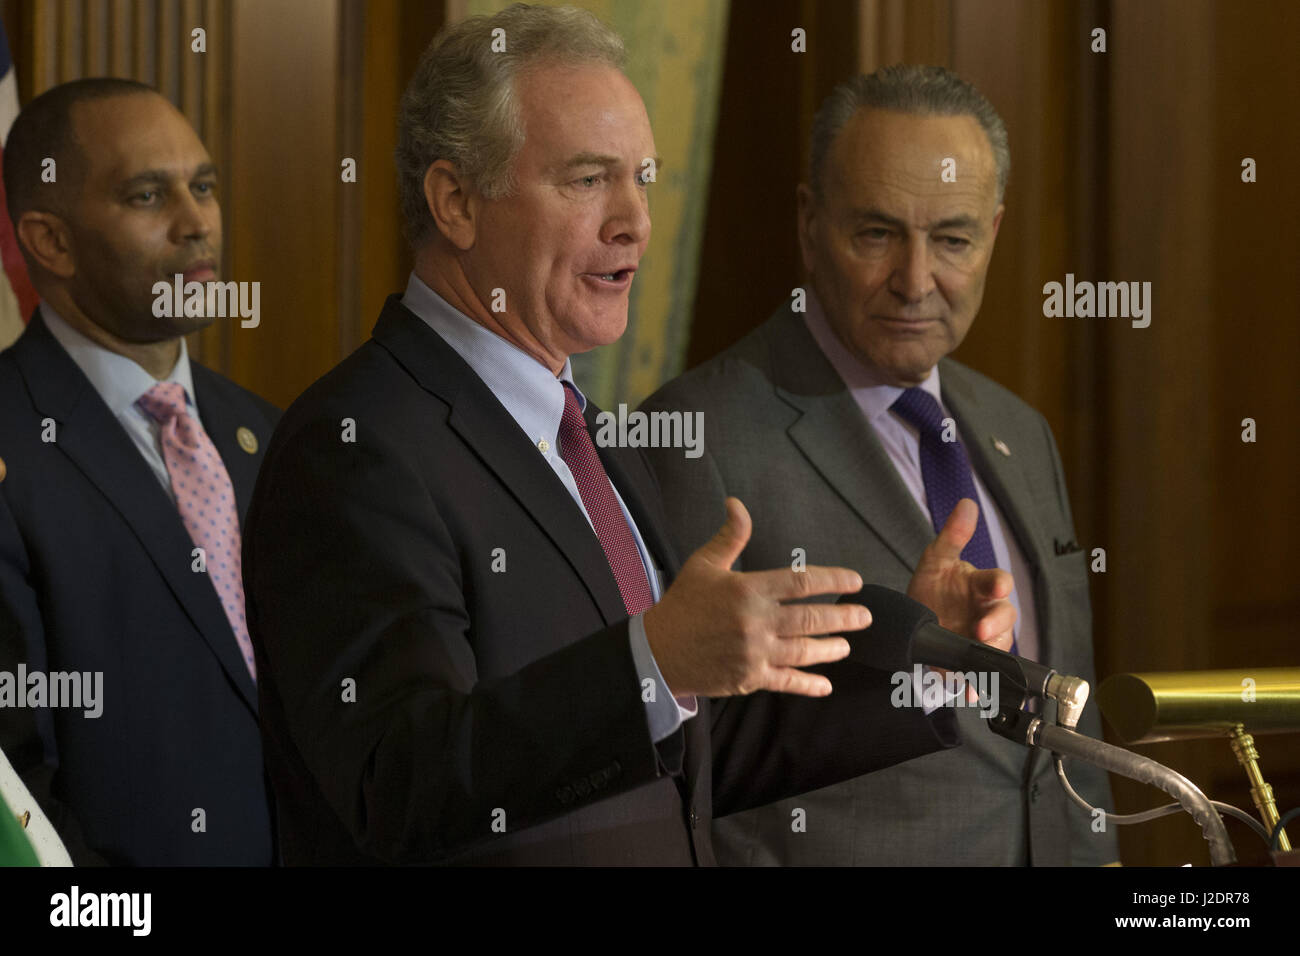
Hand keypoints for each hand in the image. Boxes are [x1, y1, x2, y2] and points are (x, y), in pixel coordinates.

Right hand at [644, 497, 869, 698]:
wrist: (657, 651)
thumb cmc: (683, 605)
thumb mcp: (704, 564)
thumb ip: (730, 537)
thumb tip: (737, 503)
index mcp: (747, 590)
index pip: (800, 582)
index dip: (833, 580)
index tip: (855, 581)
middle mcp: (754, 622)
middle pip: (810, 618)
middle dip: (844, 617)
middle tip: (865, 616)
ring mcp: (753, 653)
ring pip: (804, 651)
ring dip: (831, 648)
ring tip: (848, 645)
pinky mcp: (749, 678)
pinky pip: (786, 682)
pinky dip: (809, 684)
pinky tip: (826, 685)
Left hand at [906, 498, 1016, 700]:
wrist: (912, 621)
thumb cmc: (933, 587)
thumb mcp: (935, 560)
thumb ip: (952, 536)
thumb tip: (967, 504)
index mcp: (981, 587)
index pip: (998, 582)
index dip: (999, 584)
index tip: (996, 586)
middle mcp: (986, 613)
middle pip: (1005, 618)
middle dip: (997, 624)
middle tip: (982, 630)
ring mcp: (981, 639)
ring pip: (998, 647)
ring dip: (991, 654)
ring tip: (978, 660)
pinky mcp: (970, 662)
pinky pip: (981, 674)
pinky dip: (978, 684)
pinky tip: (972, 691)